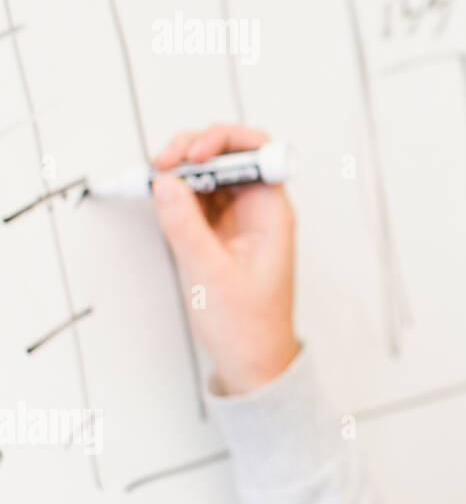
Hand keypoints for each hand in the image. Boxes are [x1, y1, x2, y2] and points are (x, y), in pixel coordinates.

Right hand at [150, 123, 298, 395]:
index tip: (191, 155)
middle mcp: (259, 210)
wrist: (252, 362)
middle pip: (231, 156)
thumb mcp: (211, 276)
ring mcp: (239, 220)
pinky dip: (178, 192)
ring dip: (182, 169)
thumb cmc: (247, 326)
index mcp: (272, 214)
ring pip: (212, 174)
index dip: (226, 141)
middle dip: (194, 149)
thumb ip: (186, 227)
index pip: (259, 152)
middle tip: (160, 164)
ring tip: (154, 179)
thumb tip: (165, 183)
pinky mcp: (220, 233)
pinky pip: (200, 198)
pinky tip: (160, 197)